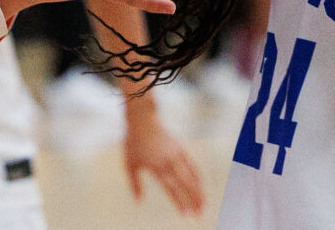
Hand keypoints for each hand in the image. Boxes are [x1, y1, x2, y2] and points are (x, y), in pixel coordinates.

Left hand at [123, 97, 205, 215]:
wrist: (142, 119)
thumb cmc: (133, 143)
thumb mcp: (129, 164)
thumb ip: (134, 184)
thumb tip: (138, 202)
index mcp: (156, 166)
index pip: (171, 187)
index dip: (180, 201)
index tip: (186, 214)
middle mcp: (169, 161)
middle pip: (185, 184)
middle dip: (194, 200)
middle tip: (200, 215)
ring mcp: (176, 153)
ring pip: (191, 175)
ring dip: (199, 191)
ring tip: (204, 205)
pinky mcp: (180, 147)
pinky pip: (192, 164)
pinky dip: (198, 176)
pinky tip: (201, 186)